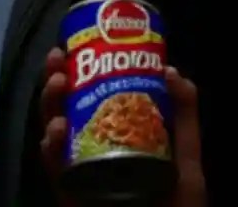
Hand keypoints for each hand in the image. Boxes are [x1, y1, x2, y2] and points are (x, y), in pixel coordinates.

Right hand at [39, 47, 205, 206]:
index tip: (83, 45)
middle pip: (69, 110)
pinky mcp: (68, 195)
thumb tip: (173, 68)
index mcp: (121, 140)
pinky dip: (50, 148)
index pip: (97, 99)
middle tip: (58, 57)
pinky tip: (56, 130)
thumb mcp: (188, 163)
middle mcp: (95, 152)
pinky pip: (53, 169)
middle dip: (58, 81)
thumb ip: (185, 119)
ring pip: (54, 134)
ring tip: (56, 84)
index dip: (86, 71)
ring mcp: (80, 174)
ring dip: (49, 105)